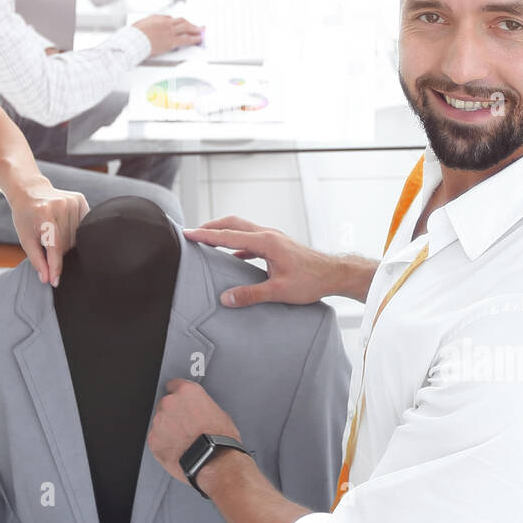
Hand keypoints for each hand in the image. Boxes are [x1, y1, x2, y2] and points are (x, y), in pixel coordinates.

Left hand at [9, 181, 88, 286]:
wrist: (30, 190)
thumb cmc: (26, 216)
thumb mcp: (25, 238)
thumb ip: (36, 259)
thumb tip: (47, 278)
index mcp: (44, 214)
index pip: (55, 246)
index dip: (55, 266)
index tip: (55, 281)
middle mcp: (61, 205)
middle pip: (66, 243)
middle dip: (58, 253)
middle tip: (47, 246)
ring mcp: (72, 201)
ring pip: (76, 237)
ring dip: (67, 244)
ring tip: (54, 234)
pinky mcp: (80, 200)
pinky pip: (83, 226)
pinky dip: (75, 233)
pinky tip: (65, 227)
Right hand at [132, 14, 204, 56]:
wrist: (135, 40)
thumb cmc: (137, 33)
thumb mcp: (145, 22)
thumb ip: (155, 20)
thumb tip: (162, 19)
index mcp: (160, 19)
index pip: (174, 19)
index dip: (180, 23)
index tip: (184, 25)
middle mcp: (167, 24)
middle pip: (183, 22)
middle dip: (191, 24)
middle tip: (198, 26)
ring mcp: (170, 33)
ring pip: (186, 29)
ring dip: (195, 29)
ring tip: (201, 31)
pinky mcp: (171, 42)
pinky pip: (185, 40)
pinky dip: (193, 39)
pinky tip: (198, 39)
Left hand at [148, 378, 239, 482]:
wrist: (215, 461)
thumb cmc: (220, 439)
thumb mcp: (218, 412)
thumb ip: (200, 405)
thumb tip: (198, 409)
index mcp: (187, 391)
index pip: (174, 384)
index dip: (178, 395)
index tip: (180, 402)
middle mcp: (170, 402)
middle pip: (165, 404)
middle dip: (173, 414)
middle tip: (185, 426)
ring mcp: (159, 421)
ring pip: (160, 422)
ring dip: (167, 429)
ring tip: (183, 441)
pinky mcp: (153, 440)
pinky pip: (156, 439)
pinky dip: (163, 444)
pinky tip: (178, 449)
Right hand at [182, 218, 337, 306]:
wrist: (334, 273)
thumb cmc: (312, 280)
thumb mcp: (279, 291)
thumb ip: (251, 295)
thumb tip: (226, 298)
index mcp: (266, 242)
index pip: (228, 236)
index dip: (206, 235)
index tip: (187, 233)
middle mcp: (268, 235)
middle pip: (233, 224)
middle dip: (211, 226)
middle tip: (193, 232)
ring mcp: (273, 238)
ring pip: (242, 229)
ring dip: (224, 233)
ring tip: (208, 240)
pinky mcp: (277, 245)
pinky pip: (251, 240)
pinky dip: (236, 244)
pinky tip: (232, 257)